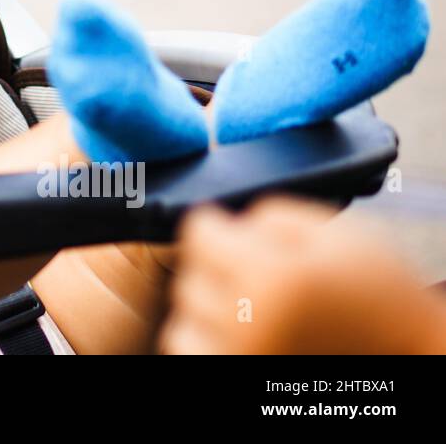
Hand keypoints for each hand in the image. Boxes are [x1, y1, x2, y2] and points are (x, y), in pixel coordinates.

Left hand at [160, 196, 445, 354]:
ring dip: (210, 303)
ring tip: (252, 304)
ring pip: (186, 314)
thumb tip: (228, 218)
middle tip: (253, 270)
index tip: (223, 229)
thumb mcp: (340, 234)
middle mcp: (247, 322)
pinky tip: (240, 330)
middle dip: (218, 264)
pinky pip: (188, 348)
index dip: (214, 225)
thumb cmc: (379, 297)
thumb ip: (274, 215)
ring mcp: (239, 356)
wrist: (406, 357)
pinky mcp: (235, 377)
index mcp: (272, 277)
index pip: (198, 233)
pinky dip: (205, 337)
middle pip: (193, 272)